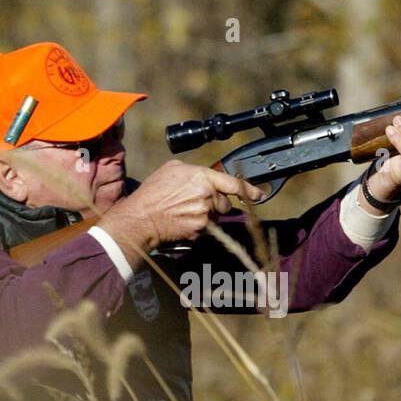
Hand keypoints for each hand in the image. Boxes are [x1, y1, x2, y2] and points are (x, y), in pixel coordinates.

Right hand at [99, 160, 262, 265]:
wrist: (141, 218)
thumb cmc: (153, 192)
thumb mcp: (172, 169)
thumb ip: (194, 171)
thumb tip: (204, 176)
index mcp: (202, 177)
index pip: (233, 183)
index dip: (249, 189)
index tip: (259, 195)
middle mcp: (207, 195)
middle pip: (224, 203)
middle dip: (214, 203)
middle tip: (193, 203)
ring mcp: (205, 214)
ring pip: (215, 216)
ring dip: (206, 215)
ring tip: (184, 212)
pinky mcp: (200, 230)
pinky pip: (206, 228)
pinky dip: (197, 226)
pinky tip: (182, 221)